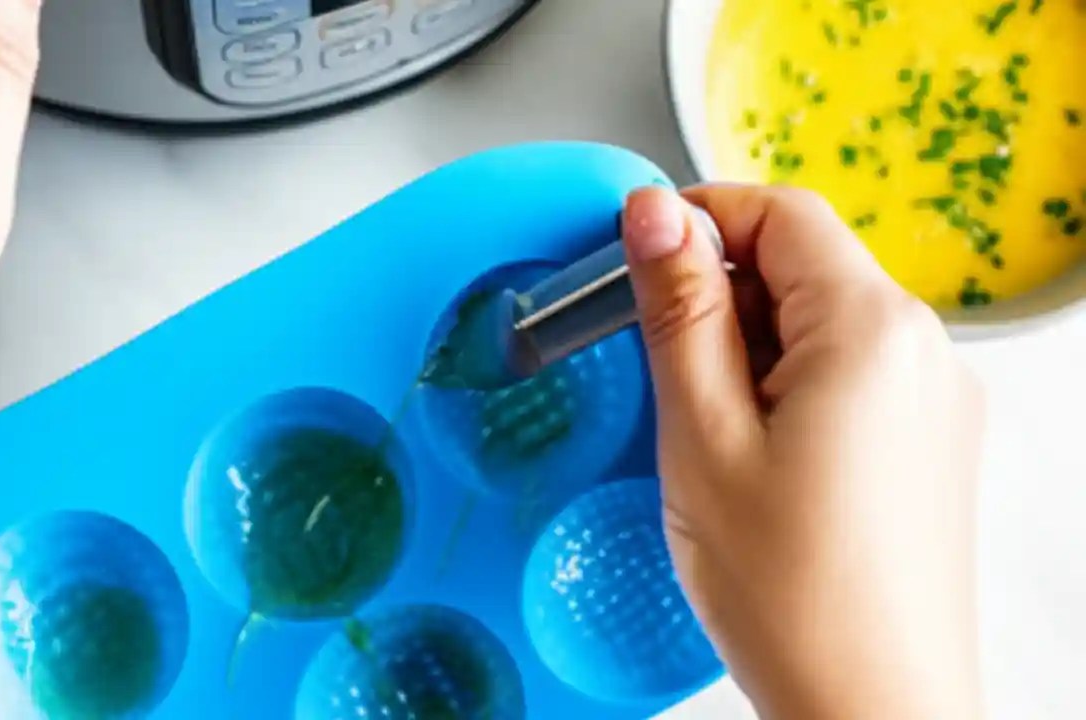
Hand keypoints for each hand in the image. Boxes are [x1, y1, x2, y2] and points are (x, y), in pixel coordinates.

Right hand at [621, 185, 984, 718]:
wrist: (872, 709)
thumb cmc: (790, 592)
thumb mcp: (703, 435)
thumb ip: (680, 310)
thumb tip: (654, 213)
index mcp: (871, 329)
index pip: (781, 212)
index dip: (699, 219)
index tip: (636, 259)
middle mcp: (923, 350)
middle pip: (804, 265)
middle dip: (719, 294)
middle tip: (659, 369)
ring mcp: (934, 399)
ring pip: (820, 322)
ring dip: (748, 346)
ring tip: (707, 433)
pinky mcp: (927, 442)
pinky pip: (848, 374)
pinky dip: (786, 387)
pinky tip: (752, 457)